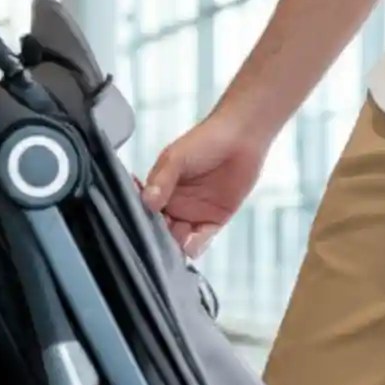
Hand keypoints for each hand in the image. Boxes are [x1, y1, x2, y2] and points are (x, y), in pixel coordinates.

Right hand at [142, 108, 270, 257]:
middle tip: (158, 247)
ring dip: (177, 246)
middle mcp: (174, 204)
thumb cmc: (205, 140)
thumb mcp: (177, 158)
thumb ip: (162, 180)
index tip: (143, 232)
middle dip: (159, 240)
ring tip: (176, 247)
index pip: (146, 213)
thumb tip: (147, 202)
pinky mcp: (214, 220)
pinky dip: (196, 245)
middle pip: (161, 231)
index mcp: (159, 190)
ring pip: (180, 239)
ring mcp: (193, 213)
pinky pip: (202, 239)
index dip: (144, 223)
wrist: (241, 137)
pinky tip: (192, 246)